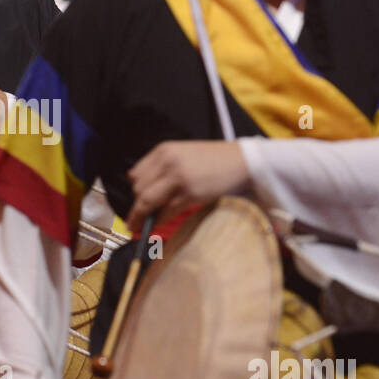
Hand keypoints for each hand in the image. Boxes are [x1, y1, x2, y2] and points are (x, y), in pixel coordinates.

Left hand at [126, 140, 249, 230]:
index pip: (136, 174)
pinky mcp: (190, 193)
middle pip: (138, 190)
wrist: (243, 161)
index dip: (135, 191)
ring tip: (137, 228)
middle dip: (137, 205)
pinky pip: (165, 212)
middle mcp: (167, 162)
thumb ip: (164, 167)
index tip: (136, 202)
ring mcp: (177, 177)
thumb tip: (145, 191)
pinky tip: (157, 226)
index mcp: (163, 150)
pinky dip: (158, 221)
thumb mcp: (184, 154)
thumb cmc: (215, 160)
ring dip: (141, 217)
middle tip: (137, 219)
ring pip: (147, 202)